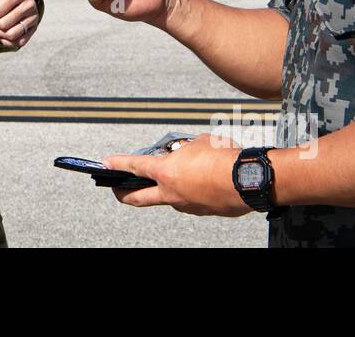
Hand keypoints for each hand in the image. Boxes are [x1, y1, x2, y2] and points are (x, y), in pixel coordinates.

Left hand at [105, 134, 249, 215]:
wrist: (248, 180)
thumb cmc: (223, 158)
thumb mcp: (199, 143)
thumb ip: (187, 149)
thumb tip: (188, 153)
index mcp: (165, 172)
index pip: (134, 166)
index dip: (118, 164)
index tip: (106, 163)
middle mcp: (171, 192)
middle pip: (138, 198)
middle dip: (123, 194)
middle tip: (116, 189)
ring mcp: (186, 205)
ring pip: (168, 197)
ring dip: (168, 187)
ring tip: (181, 173)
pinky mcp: (202, 211)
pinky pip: (192, 199)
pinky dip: (192, 190)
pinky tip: (204, 180)